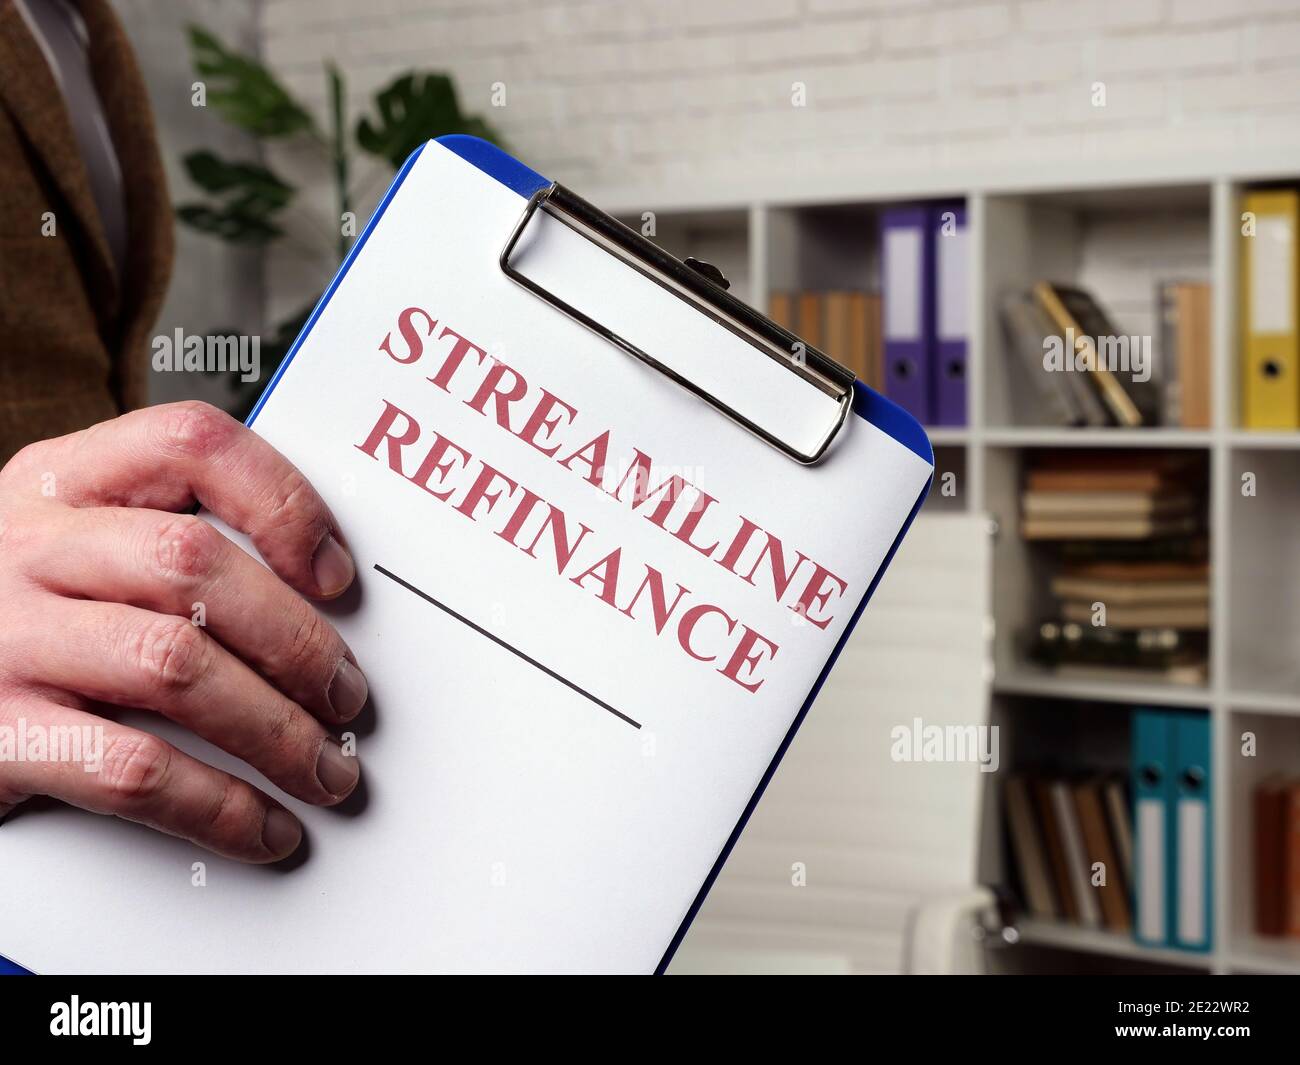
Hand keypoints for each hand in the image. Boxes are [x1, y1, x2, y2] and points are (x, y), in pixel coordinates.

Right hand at [0, 402, 366, 861]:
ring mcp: (7, 640)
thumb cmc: (18, 615)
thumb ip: (170, 546)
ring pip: (174, 667)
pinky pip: (131, 770)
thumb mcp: (74, 549)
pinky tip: (262, 826)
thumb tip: (318, 599)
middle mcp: (29, 548)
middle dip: (295, 639)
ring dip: (275, 730)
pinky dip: (218, 807)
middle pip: (193, 564)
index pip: (190, 445)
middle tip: (347, 695)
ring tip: (323, 769)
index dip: (280, 502)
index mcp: (62, 484)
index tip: (336, 574)